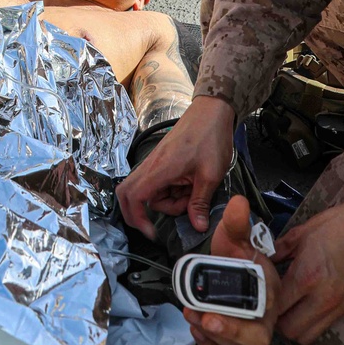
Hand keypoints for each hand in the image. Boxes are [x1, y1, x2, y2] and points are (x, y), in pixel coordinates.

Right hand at [117, 95, 234, 238]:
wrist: (211, 112)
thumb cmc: (210, 138)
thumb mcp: (210, 175)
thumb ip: (200, 203)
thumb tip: (197, 227)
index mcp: (160, 169)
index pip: (134, 196)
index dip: (137, 219)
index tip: (152, 232)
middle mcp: (151, 165)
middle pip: (131, 195)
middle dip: (147, 212)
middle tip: (174, 216)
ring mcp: (155, 163)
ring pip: (149, 192)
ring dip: (168, 201)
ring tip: (193, 192)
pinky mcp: (162, 162)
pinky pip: (158, 184)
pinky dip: (172, 191)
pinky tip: (190, 185)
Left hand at [183, 196, 280, 344]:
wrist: (229, 269)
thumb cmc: (237, 256)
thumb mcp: (233, 237)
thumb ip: (236, 223)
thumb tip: (238, 202)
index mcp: (271, 293)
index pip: (267, 311)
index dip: (244, 317)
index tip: (215, 313)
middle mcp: (265, 318)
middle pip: (257, 338)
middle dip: (230, 332)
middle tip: (205, 319)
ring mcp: (249, 333)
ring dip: (211, 336)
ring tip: (191, 314)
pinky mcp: (234, 342)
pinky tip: (195, 329)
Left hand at [274, 196, 343, 344]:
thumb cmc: (337, 225)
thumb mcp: (301, 232)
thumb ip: (279, 250)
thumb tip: (263, 260)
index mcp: (306, 276)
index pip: (278, 306)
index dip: (266, 303)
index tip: (263, 294)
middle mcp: (323, 298)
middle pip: (291, 330)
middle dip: (278, 321)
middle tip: (275, 305)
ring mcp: (339, 307)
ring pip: (309, 336)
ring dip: (296, 326)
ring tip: (291, 308)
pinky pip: (325, 326)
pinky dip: (313, 322)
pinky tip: (310, 304)